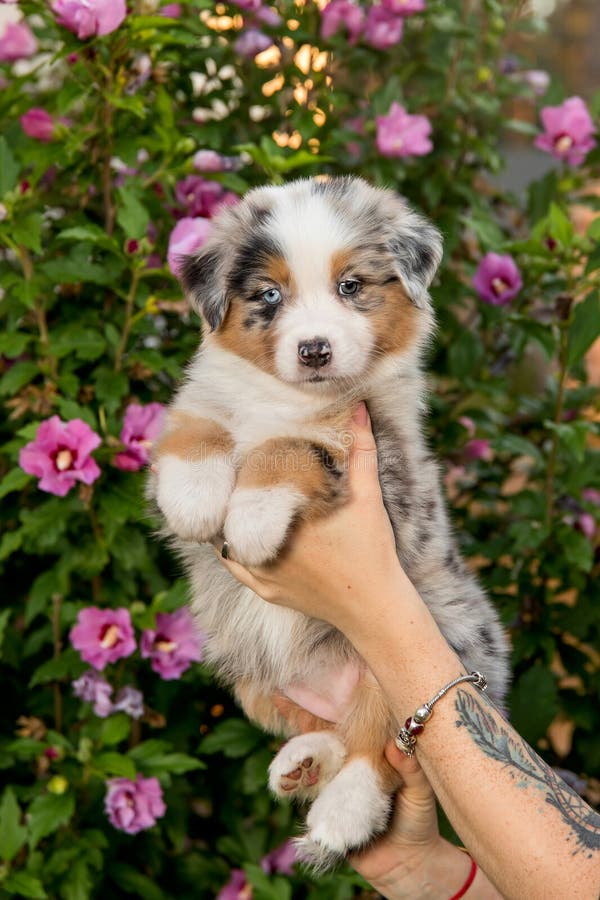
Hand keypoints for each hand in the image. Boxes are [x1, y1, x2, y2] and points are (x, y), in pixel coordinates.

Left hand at [215, 402, 410, 635]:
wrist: (372, 608)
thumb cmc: (372, 551)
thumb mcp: (368, 497)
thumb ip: (361, 451)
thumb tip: (360, 407)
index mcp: (287, 518)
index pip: (242, 489)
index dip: (220, 468)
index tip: (201, 450)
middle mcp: (267, 547)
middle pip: (226, 513)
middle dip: (211, 492)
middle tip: (181, 469)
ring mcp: (262, 573)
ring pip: (222, 541)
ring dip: (213, 520)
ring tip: (193, 497)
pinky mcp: (265, 591)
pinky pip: (232, 565)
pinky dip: (223, 547)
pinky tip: (216, 531)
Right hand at [272, 692, 449, 899]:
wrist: (409, 865)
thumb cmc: (419, 821)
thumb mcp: (421, 791)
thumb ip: (412, 769)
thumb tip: (396, 745)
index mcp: (367, 753)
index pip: (343, 722)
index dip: (326, 701)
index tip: (308, 679)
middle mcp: (346, 766)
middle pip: (317, 736)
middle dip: (299, 715)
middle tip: (281, 694)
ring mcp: (332, 788)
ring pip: (306, 763)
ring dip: (294, 754)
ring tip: (287, 747)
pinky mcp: (325, 813)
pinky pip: (304, 797)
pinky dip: (291, 786)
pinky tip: (283, 779)